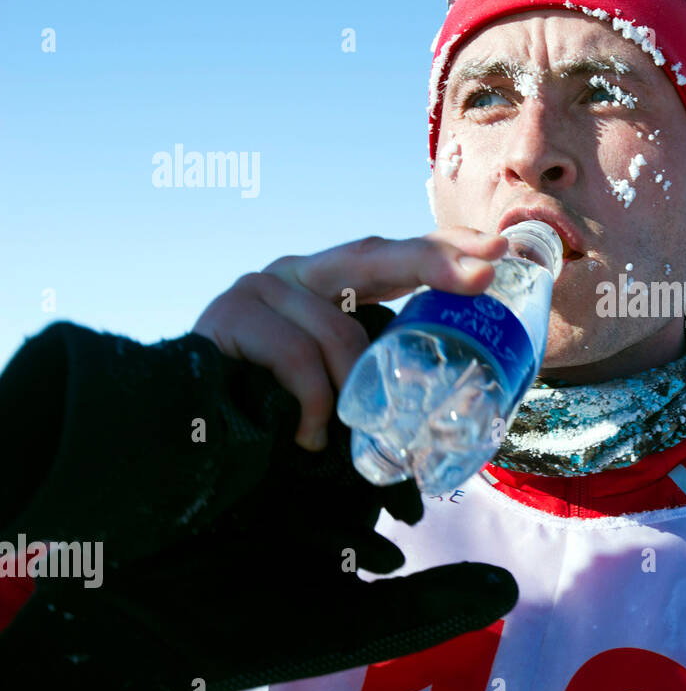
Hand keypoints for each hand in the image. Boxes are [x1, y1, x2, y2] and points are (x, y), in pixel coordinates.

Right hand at [194, 227, 508, 450]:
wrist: (182, 440)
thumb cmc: (272, 416)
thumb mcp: (337, 387)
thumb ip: (375, 372)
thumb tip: (455, 400)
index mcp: (326, 285)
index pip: (392, 257)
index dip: (444, 250)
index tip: (499, 250)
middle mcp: (296, 274)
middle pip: (374, 257)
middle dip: (435, 263)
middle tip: (484, 274)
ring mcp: (259, 290)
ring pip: (340, 334)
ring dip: (350, 393)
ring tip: (333, 433)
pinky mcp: (229, 318)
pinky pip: (299, 361)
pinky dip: (312, 408)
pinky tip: (303, 436)